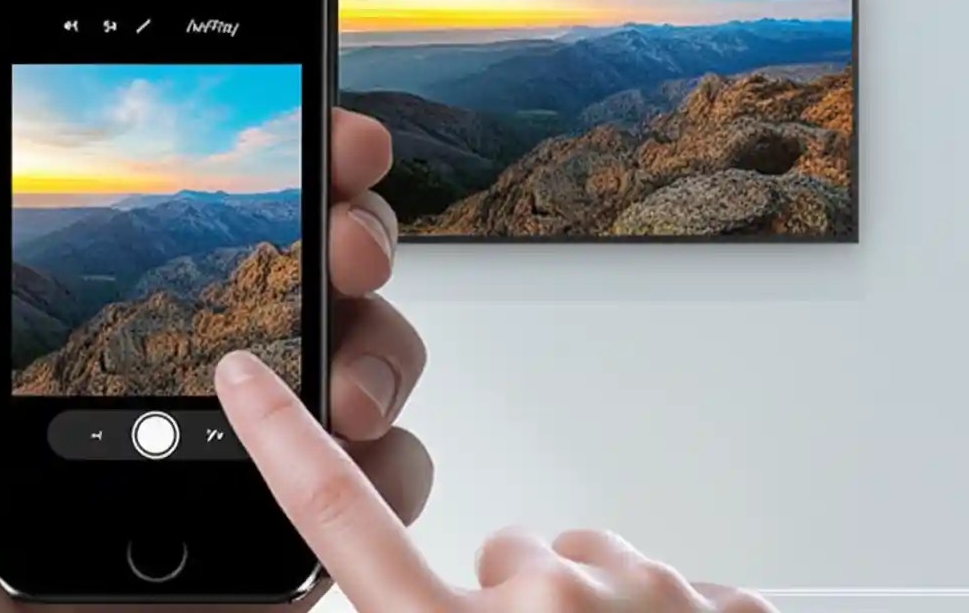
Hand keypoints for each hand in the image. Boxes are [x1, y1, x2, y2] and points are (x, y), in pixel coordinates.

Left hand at [0, 111, 428, 611]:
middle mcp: (194, 389)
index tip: (326, 138)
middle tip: (348, 247)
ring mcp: (255, 459)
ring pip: (368, 364)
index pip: (203, 224)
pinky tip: (351, 461)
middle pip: (313, 277)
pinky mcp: (297, 537)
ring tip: (346, 389)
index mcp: (108, 342)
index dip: (284, 167)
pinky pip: (381, 479)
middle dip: (357, 238)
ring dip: (382, 351)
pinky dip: (392, 463)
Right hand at [217, 352, 779, 612]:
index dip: (283, 442)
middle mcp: (546, 604)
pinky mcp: (722, 603)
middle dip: (512, 604)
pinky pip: (667, 587)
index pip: (339, 520)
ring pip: (589, 565)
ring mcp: (645, 594)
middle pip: (504, 555)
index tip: (247, 378)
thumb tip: (407, 603)